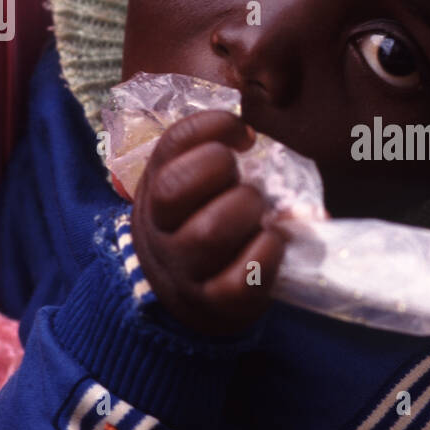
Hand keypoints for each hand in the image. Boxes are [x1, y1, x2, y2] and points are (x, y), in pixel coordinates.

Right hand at [131, 110, 285, 335]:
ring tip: (261, 215)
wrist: (187, 296)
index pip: (174, 142)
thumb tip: (254, 137)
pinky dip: (265, 255)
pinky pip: (238, 281)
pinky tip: (272, 243)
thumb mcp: (195, 187)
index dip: (213, 126)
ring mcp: (183, 269)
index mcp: (157, 186)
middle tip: (245, 182)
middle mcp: (160, 227)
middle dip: (220, 171)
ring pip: (208, 232)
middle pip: (174, 187)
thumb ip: (216, 158)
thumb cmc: (202, 224)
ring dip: (246, 212)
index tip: (245, 135)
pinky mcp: (213, 303)